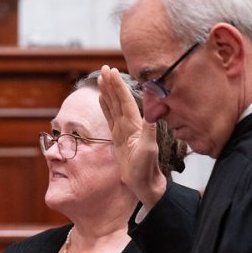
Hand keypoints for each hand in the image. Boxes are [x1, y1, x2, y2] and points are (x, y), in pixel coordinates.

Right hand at [97, 65, 166, 210]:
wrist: (144, 183)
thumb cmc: (146, 168)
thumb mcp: (148, 149)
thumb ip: (149, 129)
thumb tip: (150, 111)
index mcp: (135, 124)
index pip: (125, 100)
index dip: (117, 86)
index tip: (110, 72)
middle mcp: (130, 124)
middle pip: (118, 100)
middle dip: (111, 84)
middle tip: (103, 69)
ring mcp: (124, 130)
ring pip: (113, 107)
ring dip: (107, 93)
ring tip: (100, 80)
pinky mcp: (118, 137)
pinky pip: (110, 118)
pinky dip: (106, 107)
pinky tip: (102, 99)